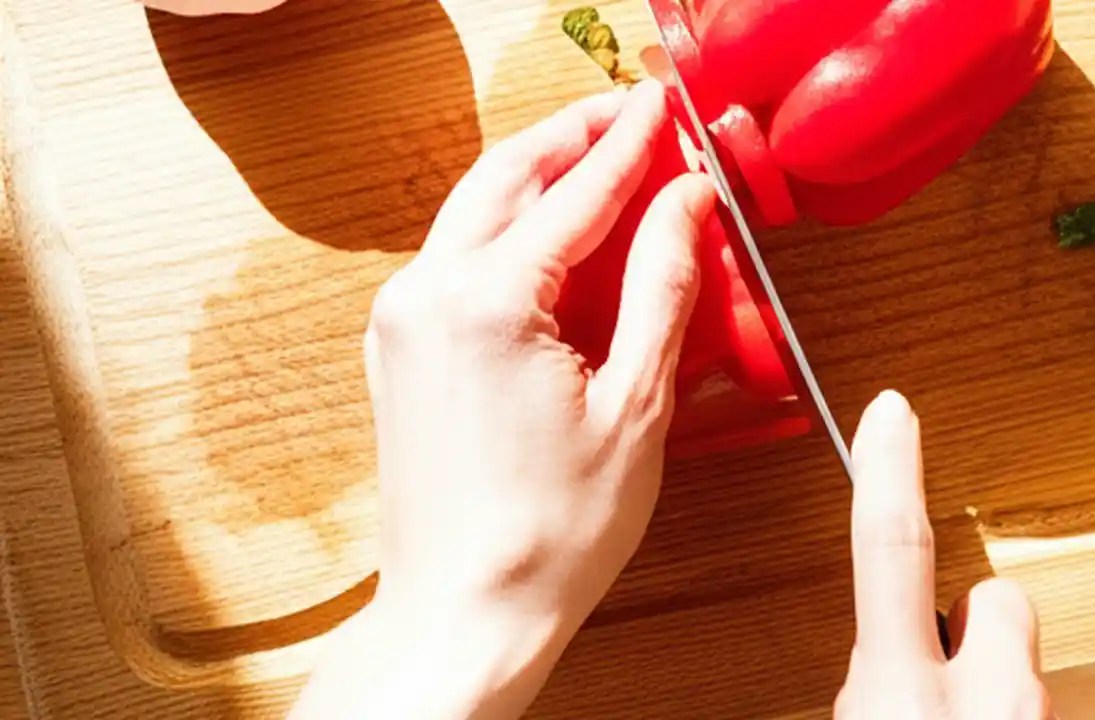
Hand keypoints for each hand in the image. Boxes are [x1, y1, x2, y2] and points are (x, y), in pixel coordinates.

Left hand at [290, 79, 716, 718]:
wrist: (461, 613)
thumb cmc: (548, 535)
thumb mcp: (635, 405)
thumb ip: (661, 288)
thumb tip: (685, 205)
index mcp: (488, 303)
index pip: (577, 192)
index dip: (630, 143)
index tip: (663, 108)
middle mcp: (428, 294)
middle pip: (507, 176)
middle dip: (571, 136)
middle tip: (629, 114)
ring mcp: (401, 320)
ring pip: (472, 209)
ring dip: (536, 176)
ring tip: (596, 159)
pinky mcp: (397, 348)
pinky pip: (452, 256)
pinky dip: (504, 228)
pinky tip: (548, 236)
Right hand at [837, 391, 1053, 718]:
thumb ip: (866, 699)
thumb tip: (871, 687)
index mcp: (908, 701)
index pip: (893, 549)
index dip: (890, 470)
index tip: (892, 412)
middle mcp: (989, 704)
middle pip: (988, 600)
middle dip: (962, 618)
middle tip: (931, 678)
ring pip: (1018, 665)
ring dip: (984, 688)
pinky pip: (1033, 706)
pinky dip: (1003, 717)